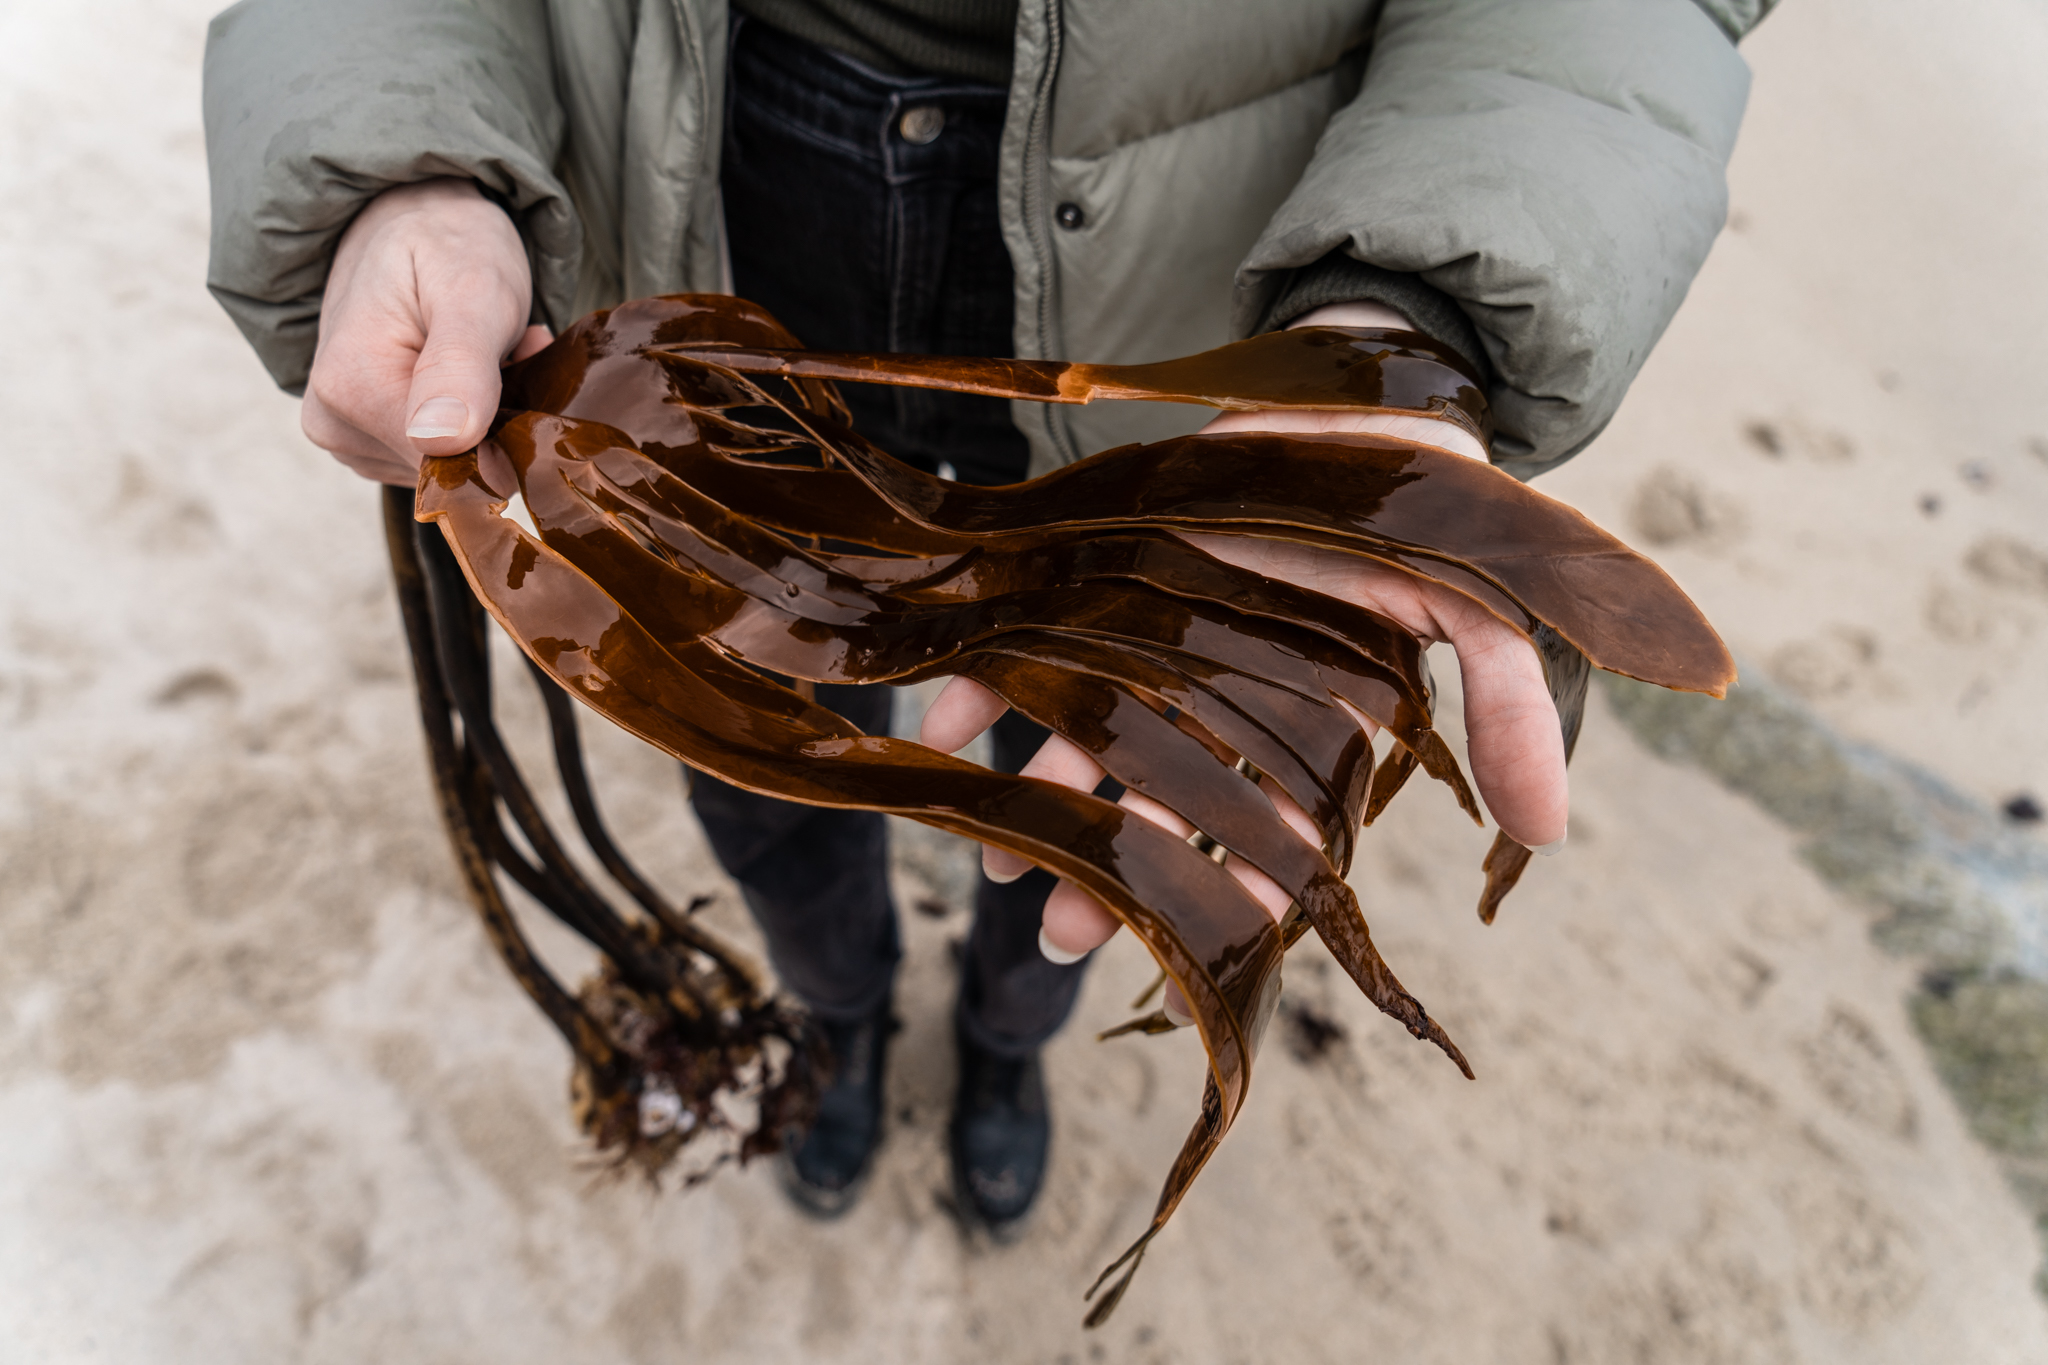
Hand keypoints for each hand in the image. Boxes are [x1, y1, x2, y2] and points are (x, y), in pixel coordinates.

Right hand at [301, 178, 552, 485]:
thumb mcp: (471, 290)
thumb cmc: (447, 243)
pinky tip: (473, 370)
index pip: (447, 465)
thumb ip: (459, 368)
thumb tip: (442, 443)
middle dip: (495, 416)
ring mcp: (348, 439)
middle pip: (448, 468)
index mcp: (347, 391)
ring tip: (487, 348)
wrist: (411, 217)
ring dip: (488, 414)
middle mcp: (334, 427)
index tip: (516, 358)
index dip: (500, 425)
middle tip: (508, 345)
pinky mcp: (368, 442)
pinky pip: (438, 454)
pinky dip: (472, 418)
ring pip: (449, 462)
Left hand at [919, 301, 1565, 999]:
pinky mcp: (1108, 574)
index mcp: (1315, 717)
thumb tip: (1545, 835)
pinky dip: (980, 683)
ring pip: (1096, 736)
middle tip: (1060, 932)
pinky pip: (1034, 637)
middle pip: (1169, 802)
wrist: (1350, 391)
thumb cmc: (1420, 504)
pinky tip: (939, 724)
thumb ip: (1509, 707)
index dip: (1237, 899)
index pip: (1277, 831)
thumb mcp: (1482, 597)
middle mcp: (1229, 691)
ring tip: (993, 863)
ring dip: (1043, 798)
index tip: (1190, 968)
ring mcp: (1161, 635)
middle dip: (1117, 870)